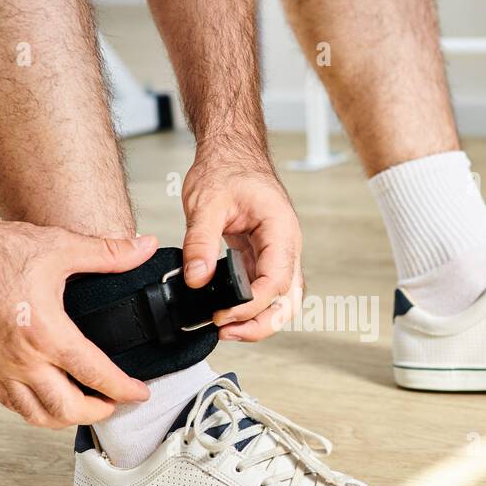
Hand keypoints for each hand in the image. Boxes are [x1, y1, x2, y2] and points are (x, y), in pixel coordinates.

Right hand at [0, 216, 156, 427]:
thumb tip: (143, 247)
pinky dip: (34, 409)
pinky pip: (11, 403)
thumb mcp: (59, 247)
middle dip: (97, 412)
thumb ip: (108, 253)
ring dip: (65, 417)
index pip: (95, 374)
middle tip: (115, 403)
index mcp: (45, 333)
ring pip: (36, 414)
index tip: (140, 393)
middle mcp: (21, 359)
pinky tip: (46, 398)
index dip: (124, 389)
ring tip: (84, 406)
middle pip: (67, 408)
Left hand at [180, 143, 302, 340]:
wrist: (231, 152)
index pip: (277, 280)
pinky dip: (249, 307)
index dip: (251, 304)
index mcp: (281, 230)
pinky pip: (263, 290)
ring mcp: (276, 254)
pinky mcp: (262, 258)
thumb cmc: (228, 168)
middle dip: (261, 323)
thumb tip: (197, 279)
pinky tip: (226, 314)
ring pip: (280, 301)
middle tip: (227, 332)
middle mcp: (286, 246)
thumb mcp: (207, 202)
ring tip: (227, 330)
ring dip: (258, 320)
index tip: (223, 314)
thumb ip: (200, 242)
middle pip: (287, 300)